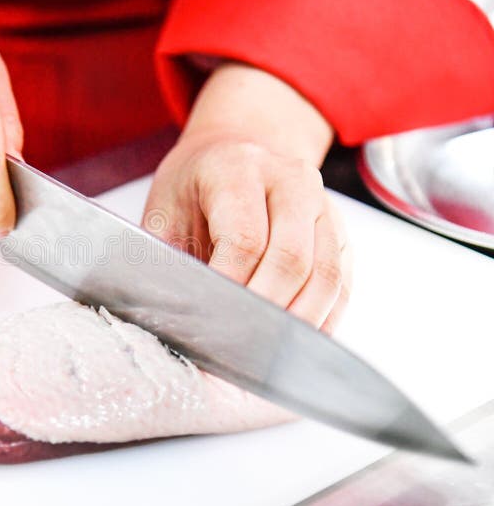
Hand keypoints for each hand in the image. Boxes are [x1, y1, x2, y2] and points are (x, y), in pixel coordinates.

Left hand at [144, 63, 351, 332]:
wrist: (235, 149)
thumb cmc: (193, 186)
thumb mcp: (164, 208)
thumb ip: (163, 255)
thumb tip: (165, 313)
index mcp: (237, 169)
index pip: (245, 240)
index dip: (230, 288)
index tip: (210, 324)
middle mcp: (290, 180)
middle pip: (292, 260)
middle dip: (265, 312)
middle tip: (238, 350)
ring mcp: (323, 205)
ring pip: (326, 276)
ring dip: (298, 324)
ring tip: (266, 356)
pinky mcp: (340, 232)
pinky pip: (341, 284)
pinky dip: (320, 319)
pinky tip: (294, 344)